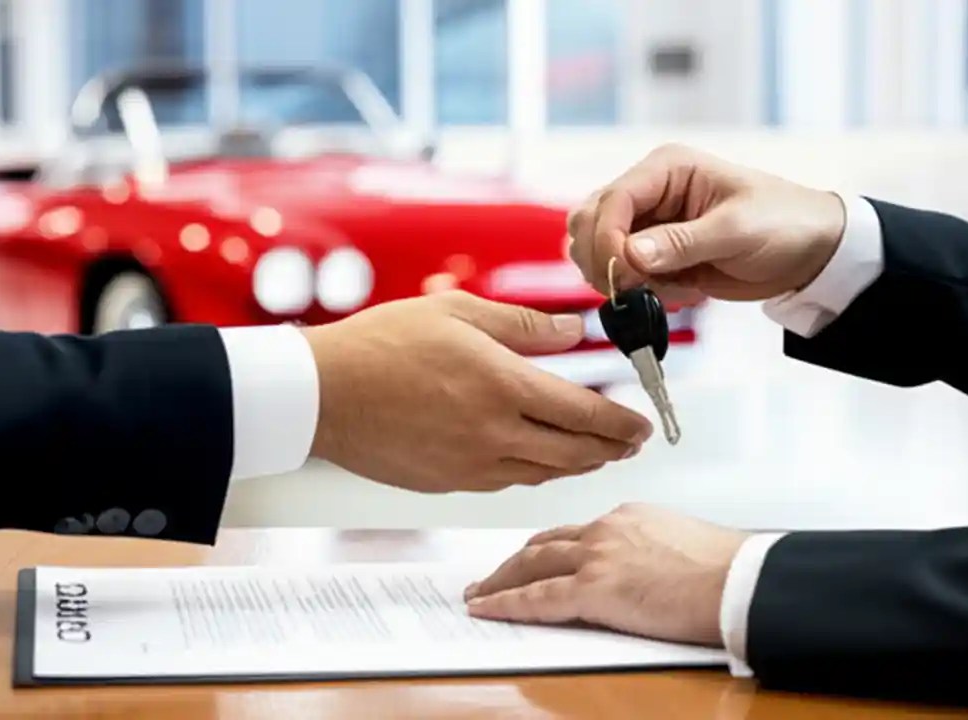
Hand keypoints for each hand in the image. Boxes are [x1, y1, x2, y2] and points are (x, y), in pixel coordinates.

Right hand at [302, 291, 652, 492]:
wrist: (323, 395)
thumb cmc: (381, 344)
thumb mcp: (458, 312)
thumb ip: (523, 325)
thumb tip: (573, 331)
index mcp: (502, 385)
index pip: (584, 413)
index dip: (621, 423)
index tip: (643, 424)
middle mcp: (493, 433)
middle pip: (574, 453)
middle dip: (611, 450)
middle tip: (632, 443)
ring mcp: (470, 464)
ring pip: (543, 473)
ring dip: (577, 465)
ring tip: (596, 454)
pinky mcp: (447, 483)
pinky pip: (506, 481)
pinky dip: (535, 473)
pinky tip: (540, 461)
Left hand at [463, 503, 748, 645]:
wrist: (742, 581)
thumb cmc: (730, 570)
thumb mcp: (683, 545)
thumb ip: (651, 551)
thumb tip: (643, 572)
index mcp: (629, 516)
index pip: (576, 532)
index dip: (549, 548)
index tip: (534, 557)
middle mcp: (607, 528)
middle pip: (545, 544)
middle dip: (514, 561)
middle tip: (491, 574)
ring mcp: (598, 556)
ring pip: (532, 565)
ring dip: (499, 580)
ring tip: (478, 593)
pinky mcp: (595, 588)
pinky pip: (537, 598)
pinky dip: (506, 604)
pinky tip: (487, 610)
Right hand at [567, 143, 846, 301]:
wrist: (809, 252)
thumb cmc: (784, 223)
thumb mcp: (737, 230)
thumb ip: (683, 242)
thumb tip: (632, 254)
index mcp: (666, 169)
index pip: (612, 200)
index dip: (607, 239)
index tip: (623, 273)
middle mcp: (648, 193)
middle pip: (588, 223)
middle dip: (605, 260)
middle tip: (637, 287)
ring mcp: (647, 225)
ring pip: (596, 251)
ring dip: (620, 279)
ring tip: (666, 290)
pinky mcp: (652, 255)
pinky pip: (621, 275)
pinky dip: (638, 292)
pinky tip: (678, 292)